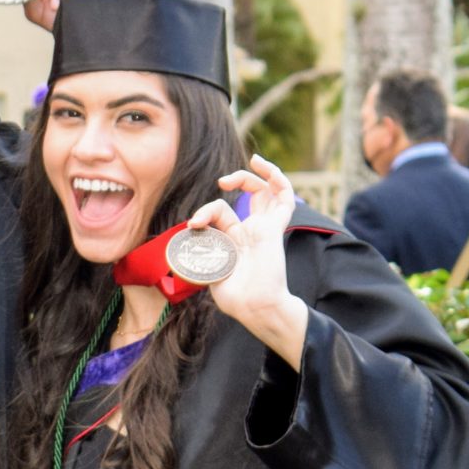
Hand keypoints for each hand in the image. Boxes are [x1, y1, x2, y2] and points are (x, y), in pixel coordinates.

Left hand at [185, 155, 307, 366]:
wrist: (255, 307)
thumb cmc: (235, 297)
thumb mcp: (210, 271)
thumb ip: (201, 255)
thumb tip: (184, 244)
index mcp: (237, 239)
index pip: (223, 212)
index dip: (207, 211)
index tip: (194, 223)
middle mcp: (253, 230)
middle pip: (252, 194)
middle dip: (238, 180)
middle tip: (223, 181)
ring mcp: (265, 228)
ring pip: (270, 192)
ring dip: (262, 173)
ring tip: (253, 161)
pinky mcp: (275, 228)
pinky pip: (284, 199)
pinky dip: (279, 180)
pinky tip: (265, 167)